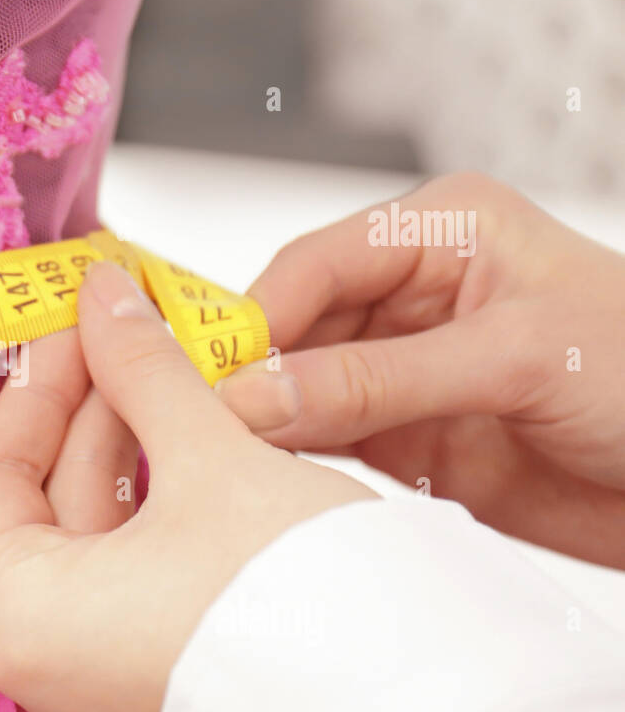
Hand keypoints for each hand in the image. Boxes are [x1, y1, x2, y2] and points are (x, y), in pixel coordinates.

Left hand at [0, 262, 374, 711]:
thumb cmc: (309, 617)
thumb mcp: (213, 462)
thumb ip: (147, 372)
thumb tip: (107, 300)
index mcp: (26, 622)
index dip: (38, 385)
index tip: (82, 330)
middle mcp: (51, 676)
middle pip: (49, 509)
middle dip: (98, 414)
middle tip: (141, 344)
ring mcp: (105, 698)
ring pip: (101, 550)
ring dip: (138, 463)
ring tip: (186, 393)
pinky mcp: (164, 702)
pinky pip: (138, 593)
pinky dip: (162, 524)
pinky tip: (205, 466)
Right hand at [217, 172, 624, 568]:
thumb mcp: (515, 358)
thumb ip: (379, 379)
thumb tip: (257, 395)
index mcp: (439, 233)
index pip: (313, 265)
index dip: (252, 318)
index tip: (207, 377)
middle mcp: (410, 294)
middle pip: (292, 327)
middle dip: (248, 374)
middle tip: (195, 424)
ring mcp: (402, 368)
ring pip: (298, 388)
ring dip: (263, 422)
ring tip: (216, 457)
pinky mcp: (403, 435)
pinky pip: (325, 441)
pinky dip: (293, 461)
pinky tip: (265, 479)